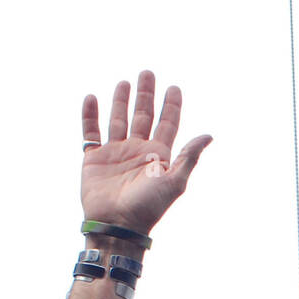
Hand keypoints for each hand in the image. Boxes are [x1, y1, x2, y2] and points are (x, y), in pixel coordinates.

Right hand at [80, 70, 211, 232]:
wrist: (117, 225)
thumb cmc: (148, 207)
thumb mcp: (174, 181)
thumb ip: (189, 157)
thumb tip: (208, 135)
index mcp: (159, 156)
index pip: (167, 124)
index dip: (171, 106)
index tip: (174, 87)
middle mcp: (138, 151)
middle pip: (143, 116)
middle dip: (146, 95)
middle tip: (148, 73)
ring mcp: (116, 153)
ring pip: (119, 119)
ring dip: (121, 101)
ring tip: (125, 82)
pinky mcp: (94, 158)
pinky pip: (91, 131)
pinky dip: (90, 115)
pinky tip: (92, 98)